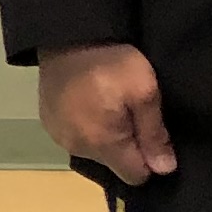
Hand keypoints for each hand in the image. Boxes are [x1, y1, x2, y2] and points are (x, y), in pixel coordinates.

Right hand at [39, 41, 175, 185]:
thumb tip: (164, 170)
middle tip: (132, 113)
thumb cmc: (112, 63)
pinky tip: (89, 103)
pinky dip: (86, 126)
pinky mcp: (47, 122)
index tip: (155, 137)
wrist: (67, 35)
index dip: (151, 161)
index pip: (135, 176)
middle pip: (114, 164)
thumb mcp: (145, 92)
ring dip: (105, 136)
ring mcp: (58, 135)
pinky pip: (75, 137)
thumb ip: (155, 134)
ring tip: (109, 105)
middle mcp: (77, 148)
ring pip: (94, 151)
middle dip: (127, 147)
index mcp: (103, 144)